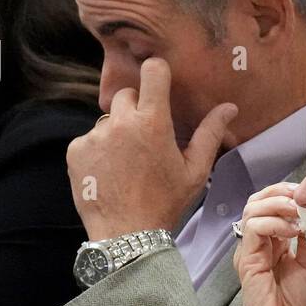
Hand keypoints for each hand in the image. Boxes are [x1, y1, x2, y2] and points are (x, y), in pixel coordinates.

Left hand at [66, 57, 237, 240]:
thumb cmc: (166, 203)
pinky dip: (98, 150)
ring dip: (117, 132)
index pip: (152, 71)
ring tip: (128, 162)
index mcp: (153, 122)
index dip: (157, 73)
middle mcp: (121, 122)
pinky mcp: (75, 150)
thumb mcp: (195, 170)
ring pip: (107, 119)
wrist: (127, 235)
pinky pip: (89, 139)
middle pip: (127, 95)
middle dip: (137, 109)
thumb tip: (229, 107)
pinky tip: (110, 172)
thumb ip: (210, 133)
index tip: (160, 83)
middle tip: (147, 139)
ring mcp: (95, 136)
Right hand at [231, 183, 305, 305]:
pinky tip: (292, 230)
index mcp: (275, 244)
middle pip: (259, 201)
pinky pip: (253, 229)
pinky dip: (272, 222)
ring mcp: (251, 252)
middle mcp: (259, 245)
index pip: (274, 204)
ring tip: (299, 211)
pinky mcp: (247, 262)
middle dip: (283, 192)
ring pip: (253, 209)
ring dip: (278, 203)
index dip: (291, 193)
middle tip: (304, 196)